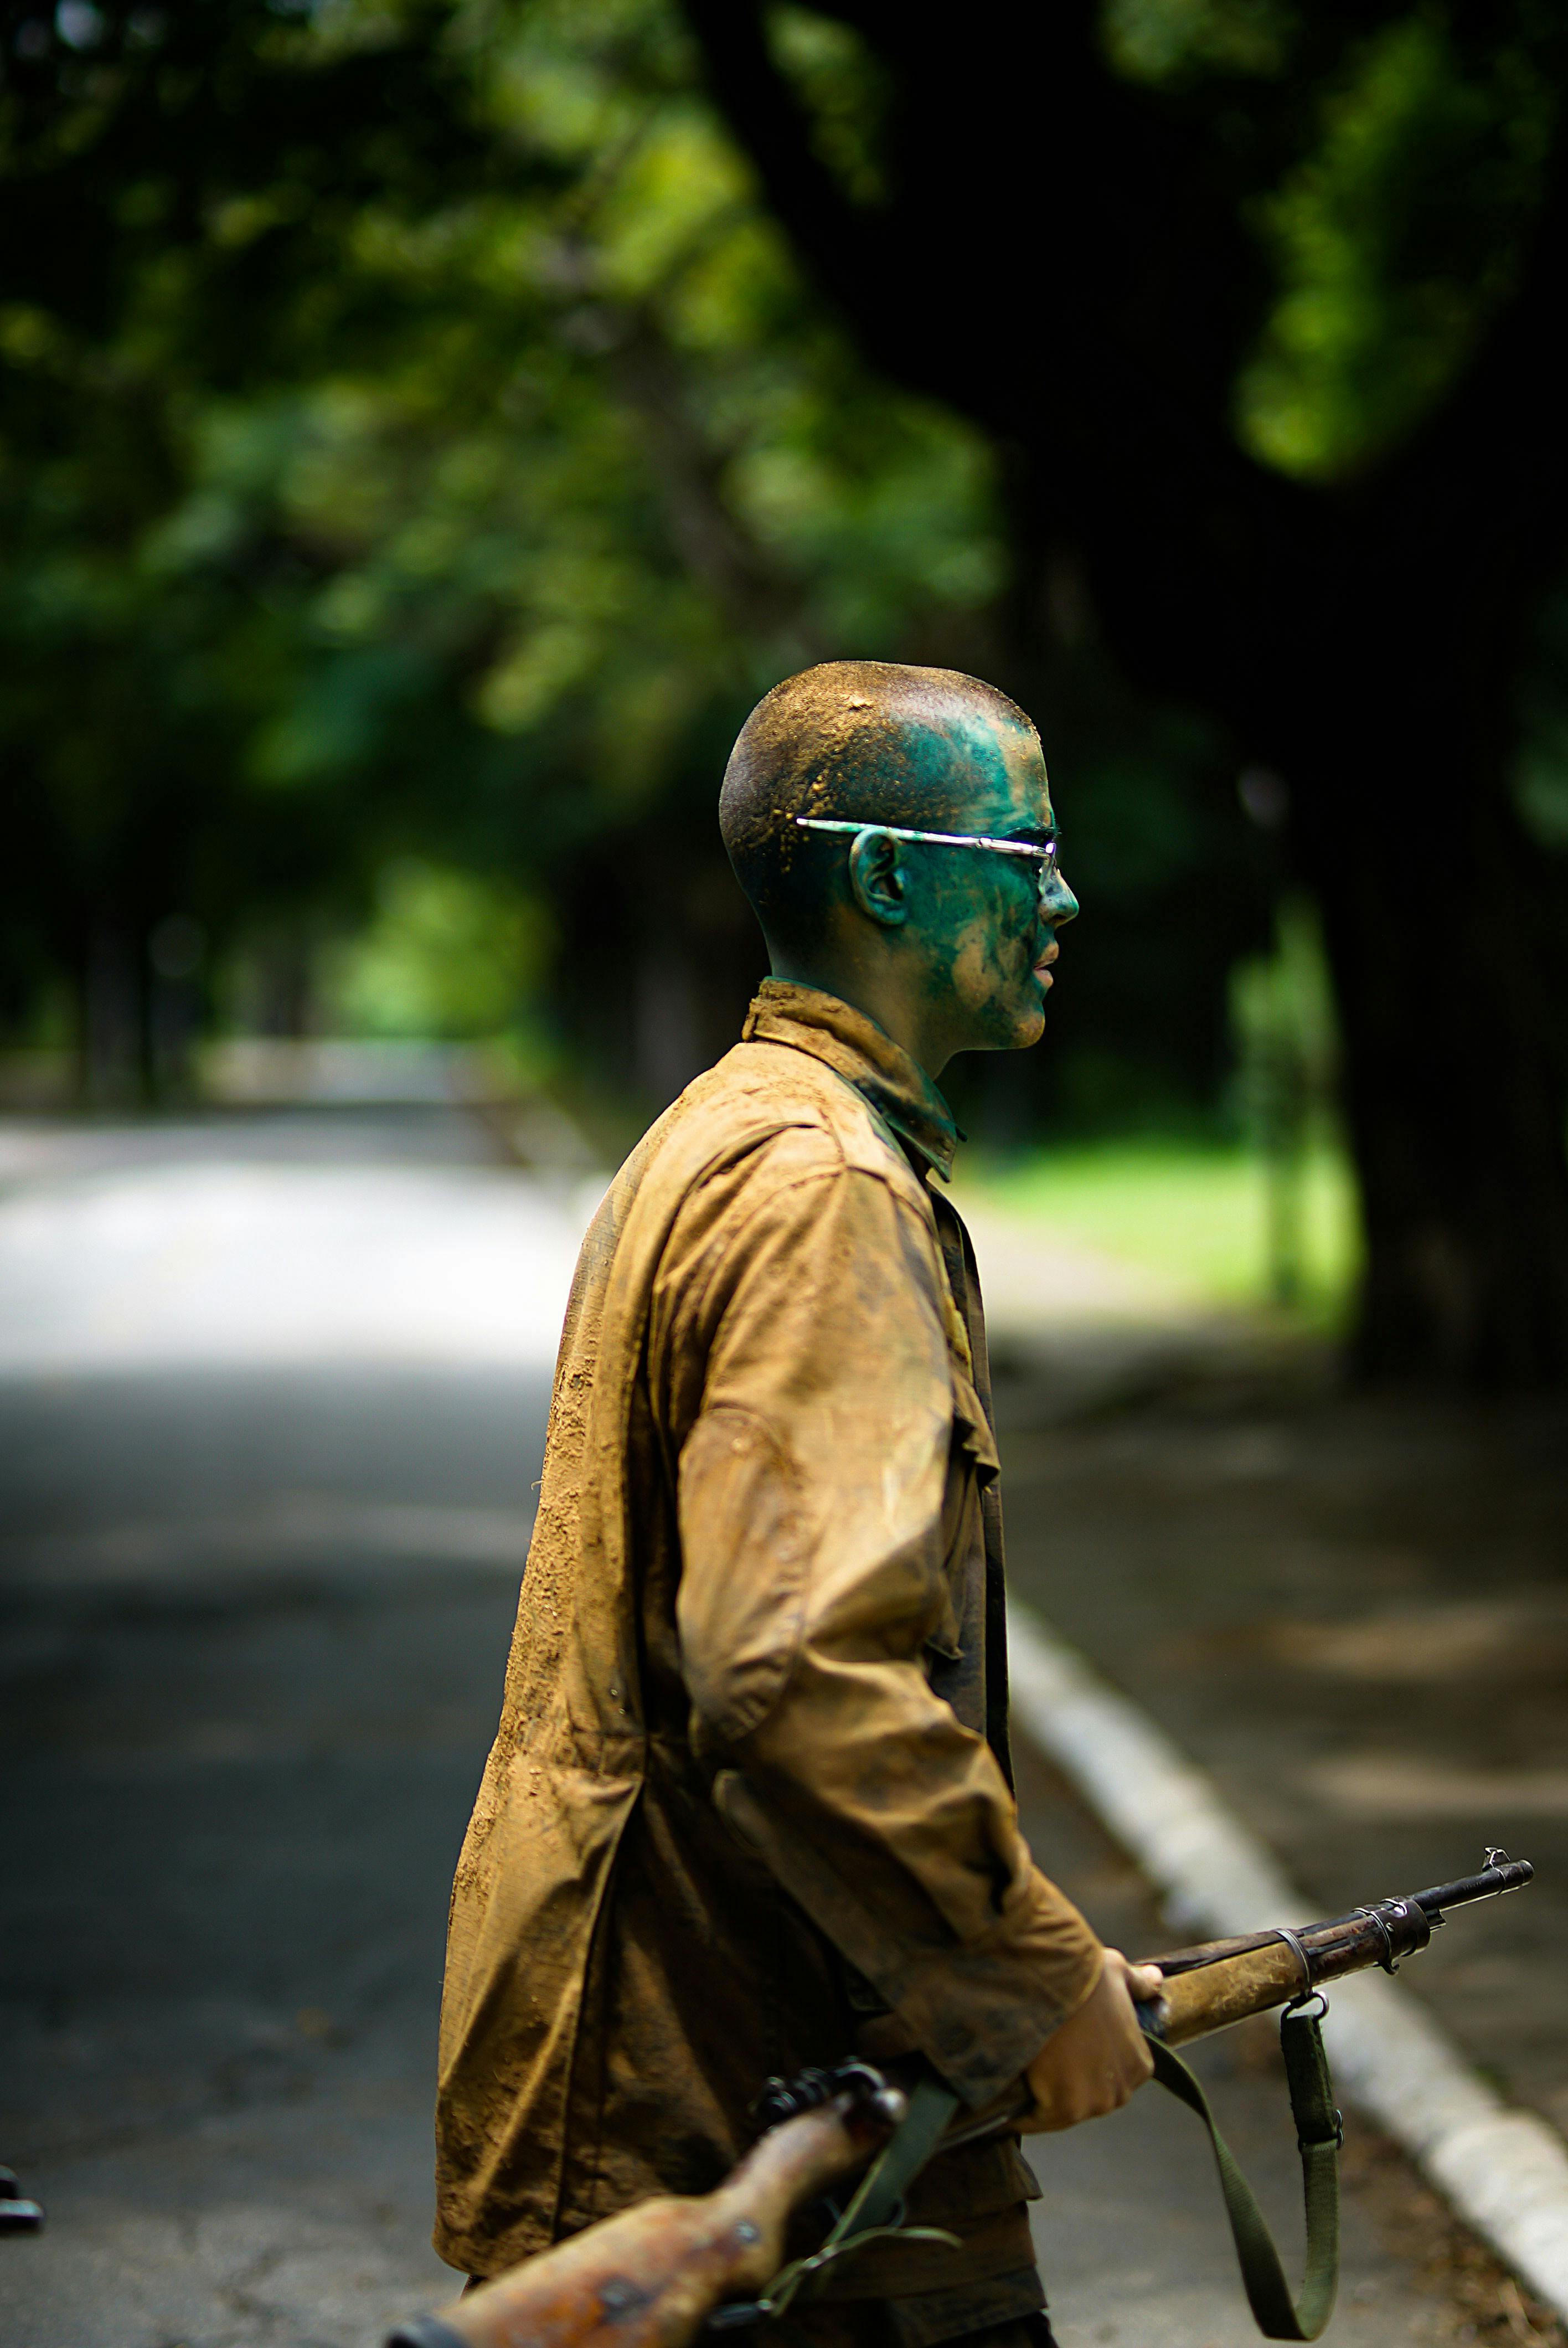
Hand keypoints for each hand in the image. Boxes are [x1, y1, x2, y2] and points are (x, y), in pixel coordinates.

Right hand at [1018, 1949, 1162, 2132]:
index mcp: (1139, 2064)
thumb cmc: (1084, 1975)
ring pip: (1064, 2110)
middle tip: (1045, 2057)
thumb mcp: (1117, 1972)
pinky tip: (1007, 2106)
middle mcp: (1122, 2091)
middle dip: (1069, 2083)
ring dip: (1044, 2099)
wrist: (1052, 1982)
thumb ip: (1139, 1984)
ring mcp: (1095, 2103)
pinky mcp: (1066, 2110)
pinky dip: (1022, 2115)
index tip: (1070, 2048)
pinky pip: (1039, 2119)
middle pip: (1090, 2096)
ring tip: (1023, 2076)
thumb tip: (1156, 1980)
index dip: (1090, 2061)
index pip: (1115, 2075)